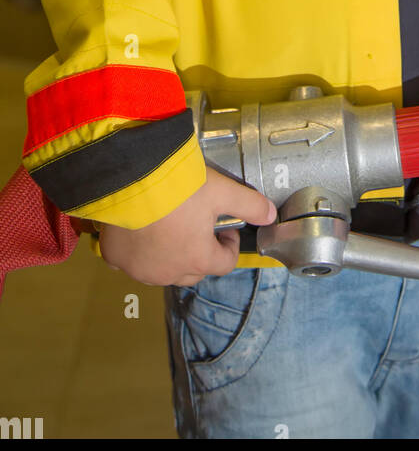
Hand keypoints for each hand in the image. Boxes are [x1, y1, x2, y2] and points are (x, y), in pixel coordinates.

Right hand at [97, 166, 276, 286]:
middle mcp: (169, 272)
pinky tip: (139, 230)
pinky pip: (129, 262)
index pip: (224, 263)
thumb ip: (249, 205)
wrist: (133, 178)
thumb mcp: (222, 191)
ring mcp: (140, 269)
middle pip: (193, 272)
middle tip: (198, 226)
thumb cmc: (181, 188)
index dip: (228, 244)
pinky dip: (136, 252)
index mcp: (199, 260)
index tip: (224, 227)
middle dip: (200, 254)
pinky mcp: (115, 259)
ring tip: (169, 226)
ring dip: (169, 255)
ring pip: (161, 270)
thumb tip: (271, 215)